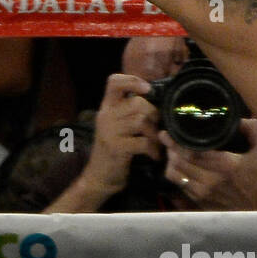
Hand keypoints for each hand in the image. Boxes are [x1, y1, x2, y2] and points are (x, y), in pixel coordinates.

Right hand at [77, 73, 161, 197]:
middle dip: (154, 115)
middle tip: (157, 127)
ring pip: (141, 120)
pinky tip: (153, 155)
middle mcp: (105, 116)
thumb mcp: (116, 125)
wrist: (99, 177)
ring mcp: (109, 132)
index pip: (114, 82)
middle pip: (137, 103)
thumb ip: (129, 110)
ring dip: (154, 133)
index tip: (146, 89)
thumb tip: (155, 98)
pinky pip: (143, 141)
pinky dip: (153, 149)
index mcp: (106, 107)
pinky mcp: (116, 148)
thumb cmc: (113, 149)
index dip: (132, 80)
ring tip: (156, 143)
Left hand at [161, 119, 256, 210]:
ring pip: (176, 175)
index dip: (176, 142)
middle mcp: (211, 180)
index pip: (192, 152)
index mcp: (225, 166)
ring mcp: (203, 193)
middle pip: (179, 162)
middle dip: (170, 149)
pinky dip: (175, 174)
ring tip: (171, 151)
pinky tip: (177, 165)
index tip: (167, 133)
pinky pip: (179, 186)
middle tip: (166, 138)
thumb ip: (254, 130)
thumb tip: (241, 119)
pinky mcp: (200, 202)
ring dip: (171, 162)